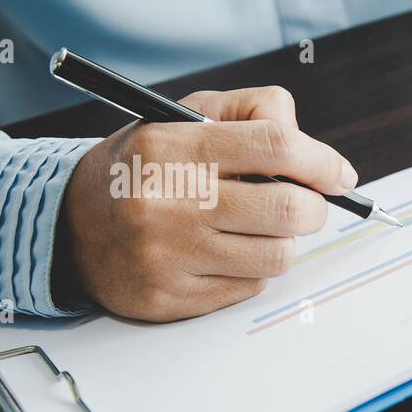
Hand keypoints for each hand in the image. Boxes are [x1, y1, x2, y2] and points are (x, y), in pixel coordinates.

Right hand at [58, 86, 355, 321]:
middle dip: (312, 207)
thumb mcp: (185, 118)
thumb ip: (252, 113)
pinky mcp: (170, 299)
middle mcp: (166, 203)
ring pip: (277, 255)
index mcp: (171, 147)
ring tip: (253, 227)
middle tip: (304, 204)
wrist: (71, 224)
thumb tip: (314, 148)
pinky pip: (250, 287)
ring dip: (280, 241)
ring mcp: (167, 256)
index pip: (275, 145)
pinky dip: (251, 270)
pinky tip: (223, 253)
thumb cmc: (147, 166)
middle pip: (289, 209)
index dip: (322, 161)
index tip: (340, 174)